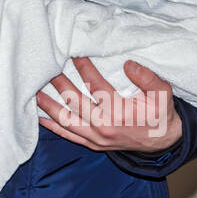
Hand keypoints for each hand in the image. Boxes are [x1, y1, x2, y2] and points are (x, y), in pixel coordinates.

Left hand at [34, 57, 182, 152]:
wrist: (162, 142)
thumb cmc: (160, 115)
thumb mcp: (163, 95)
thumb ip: (148, 78)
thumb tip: (128, 64)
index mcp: (120, 112)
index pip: (96, 85)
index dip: (84, 67)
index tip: (73, 53)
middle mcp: (104, 126)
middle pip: (75, 101)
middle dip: (59, 83)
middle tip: (45, 67)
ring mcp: (96, 138)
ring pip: (66, 120)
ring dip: (49, 105)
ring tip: (34, 92)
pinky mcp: (92, 144)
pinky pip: (68, 135)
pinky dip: (52, 127)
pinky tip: (39, 117)